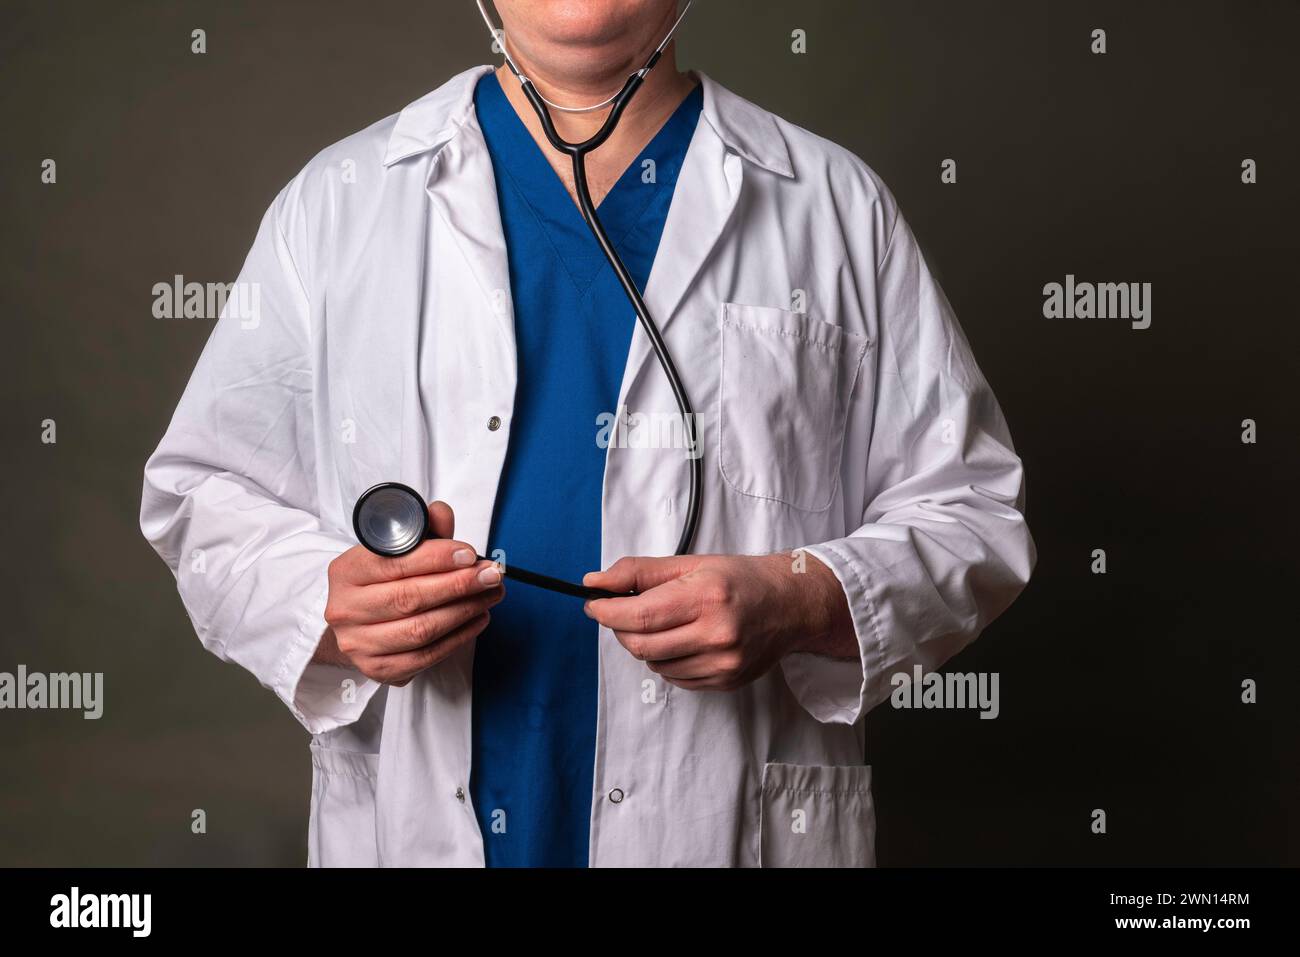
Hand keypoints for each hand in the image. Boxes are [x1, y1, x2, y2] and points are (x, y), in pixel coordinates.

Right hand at [317, 501, 503, 685]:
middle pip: (409, 599)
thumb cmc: (380, 581)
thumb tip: (441, 512)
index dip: (436, 558)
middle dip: (459, 585)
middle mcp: (345, 609)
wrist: (355, 624)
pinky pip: (426, 656)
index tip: (469, 554)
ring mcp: (359, 644)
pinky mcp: (379, 668)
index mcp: (346, 572)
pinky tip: (478, 618)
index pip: (393, 564)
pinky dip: (459, 637)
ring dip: (465, 611)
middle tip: (491, 575)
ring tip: (491, 595)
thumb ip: (420, 531)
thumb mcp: (393, 549)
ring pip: (420, 630)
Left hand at [581, 552, 855, 690]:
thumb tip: (595, 583)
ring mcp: (723, 663)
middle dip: (622, 629)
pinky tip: (684, 641)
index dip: (607, 612)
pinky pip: (675, 678)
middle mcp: (716, 633)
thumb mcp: (690, 564)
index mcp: (706, 596)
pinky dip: (667, 660)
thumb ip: (639, 572)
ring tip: (665, 624)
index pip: (639, 615)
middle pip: (641, 645)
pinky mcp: (725, 682)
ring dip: (645, 645)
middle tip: (623, 612)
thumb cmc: (740, 579)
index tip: (594, 604)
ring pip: (655, 665)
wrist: (791, 605)